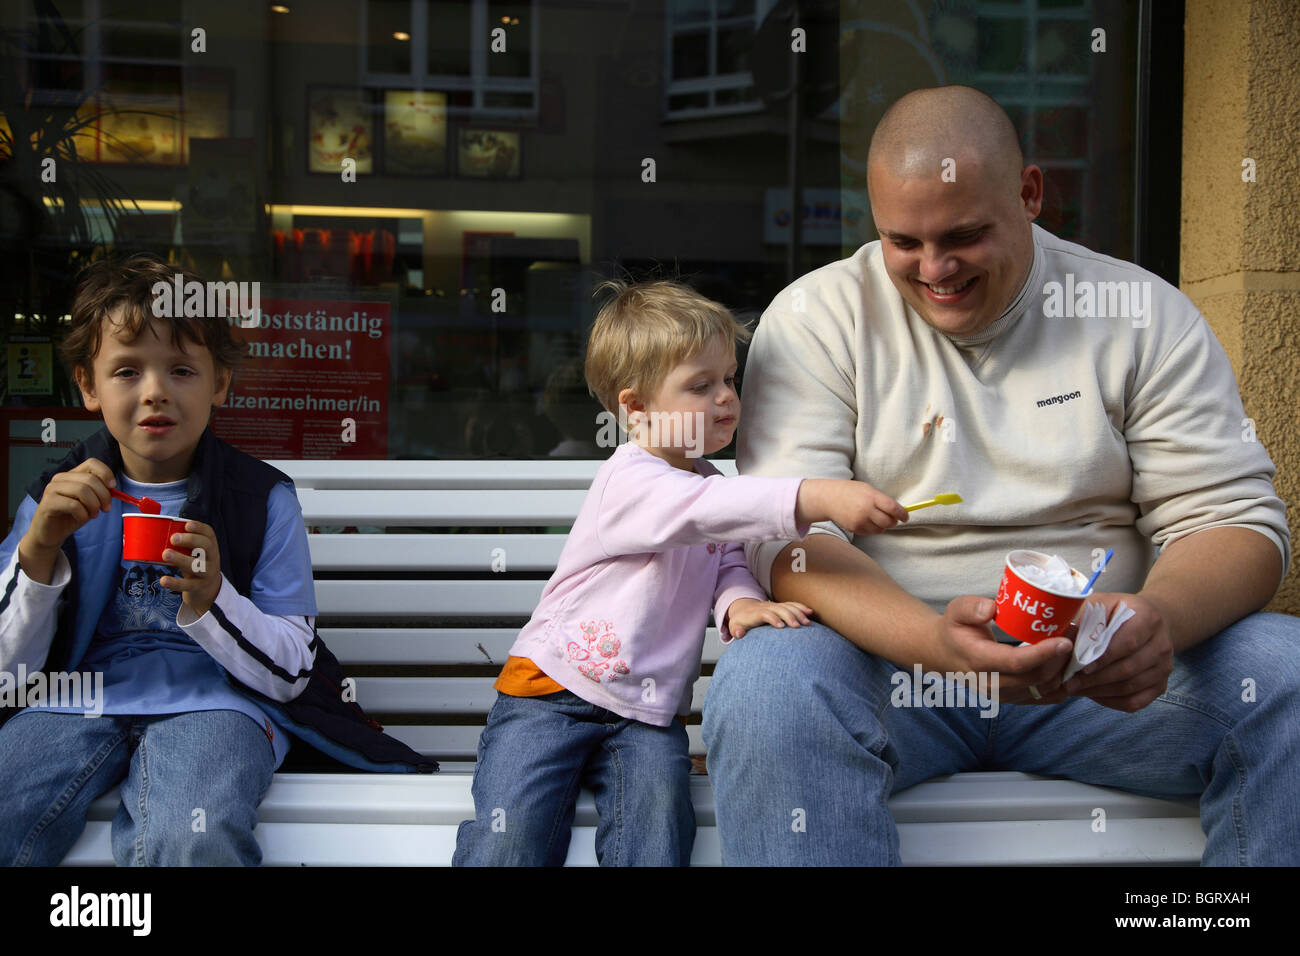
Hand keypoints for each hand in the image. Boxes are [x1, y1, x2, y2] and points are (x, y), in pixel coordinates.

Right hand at [19, 458, 115, 583]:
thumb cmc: (72, 516)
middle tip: (106, 508)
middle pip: (90, 479)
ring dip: (93, 505)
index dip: (106, 473)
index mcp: (72, 475)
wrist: (51, 534)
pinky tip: (82, 518)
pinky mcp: (47, 503)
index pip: (92, 463)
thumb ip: (100, 492)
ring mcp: (52, 489)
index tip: (113, 487)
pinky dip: (83, 513)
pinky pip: (72, 504)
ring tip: (93, 514)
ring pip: (82, 490)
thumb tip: (113, 487)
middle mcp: (60, 478)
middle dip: (104, 495)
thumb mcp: (91, 502)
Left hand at [159, 520, 221, 617]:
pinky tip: (163, 580)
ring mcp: (206, 573)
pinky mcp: (198, 587)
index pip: (209, 534)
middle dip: (191, 540)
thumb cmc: (196, 564)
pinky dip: (175, 583)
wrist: (209, 590)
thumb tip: (154, 530)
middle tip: (173, 538)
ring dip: (181, 559)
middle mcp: (212, 559)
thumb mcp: (195, 552)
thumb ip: (183, 544)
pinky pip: (187, 585)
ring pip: (197, 566)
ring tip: (165, 554)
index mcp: (210, 547)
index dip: (200, 528)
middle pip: (206, 547)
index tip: (187, 525)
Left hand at [726, 597, 813, 638]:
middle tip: (798, 626)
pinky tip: (810, 612)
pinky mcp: (781, 606)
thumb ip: (736, 630)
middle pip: (779, 609)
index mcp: (756, 613)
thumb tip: (738, 633)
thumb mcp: (734, 626)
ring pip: (788, 606)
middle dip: (789, 616)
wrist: (744, 609)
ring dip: (798, 613)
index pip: (765, 614)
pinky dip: (801, 607)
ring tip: (807, 622)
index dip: (773, 618)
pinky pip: (792, 604)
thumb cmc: (740, 621)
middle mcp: (767, 607)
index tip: (781, 626)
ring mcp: (775, 606)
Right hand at [797, 479, 907, 535]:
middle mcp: (866, 510)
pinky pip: (870, 532)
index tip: (906, 517)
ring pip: (880, 529)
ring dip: (883, 525)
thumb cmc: (851, 491)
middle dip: (894, 521)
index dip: (903, 514)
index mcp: (871, 497)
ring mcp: (860, 520)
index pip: (893, 508)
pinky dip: (873, 528)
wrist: (829, 498)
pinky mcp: (855, 528)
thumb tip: (899, 511)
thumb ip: (882, 500)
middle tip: (894, 518)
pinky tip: (867, 520)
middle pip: (889, 522)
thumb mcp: (868, 489)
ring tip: (878, 518)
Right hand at [933, 596, 1073, 704]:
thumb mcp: (955, 611)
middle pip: (1035, 678)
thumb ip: (971, 608)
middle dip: (1059, 659)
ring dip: (1063, 671)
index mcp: (979, 660)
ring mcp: (1004, 695)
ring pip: (1043, 689)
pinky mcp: (1013, 699)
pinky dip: (1060, 685)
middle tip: (1074, 634)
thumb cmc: (955, 629)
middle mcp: (992, 684)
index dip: (1043, 654)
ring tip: (1072, 647)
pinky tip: (1066, 666)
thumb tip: (991, 608)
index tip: (1064, 641)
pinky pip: (1043, 697)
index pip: (1016, 663)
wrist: (944, 655)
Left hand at [1062, 592, 1173, 712]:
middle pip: (1128, 668)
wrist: (1147, 624)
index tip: (1080, 666)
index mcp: (1148, 618)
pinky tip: (1092, 694)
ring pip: (1130, 687)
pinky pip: (1135, 702)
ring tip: (1074, 689)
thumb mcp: (1100, 605)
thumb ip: (1084, 618)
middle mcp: (1162, 644)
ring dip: (1099, 691)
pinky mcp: (1160, 685)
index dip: (1103, 657)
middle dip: (1095, 678)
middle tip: (1068, 683)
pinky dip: (1111, 701)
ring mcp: (1164, 667)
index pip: (1128, 642)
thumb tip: (1061, 639)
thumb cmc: (1115, 613)